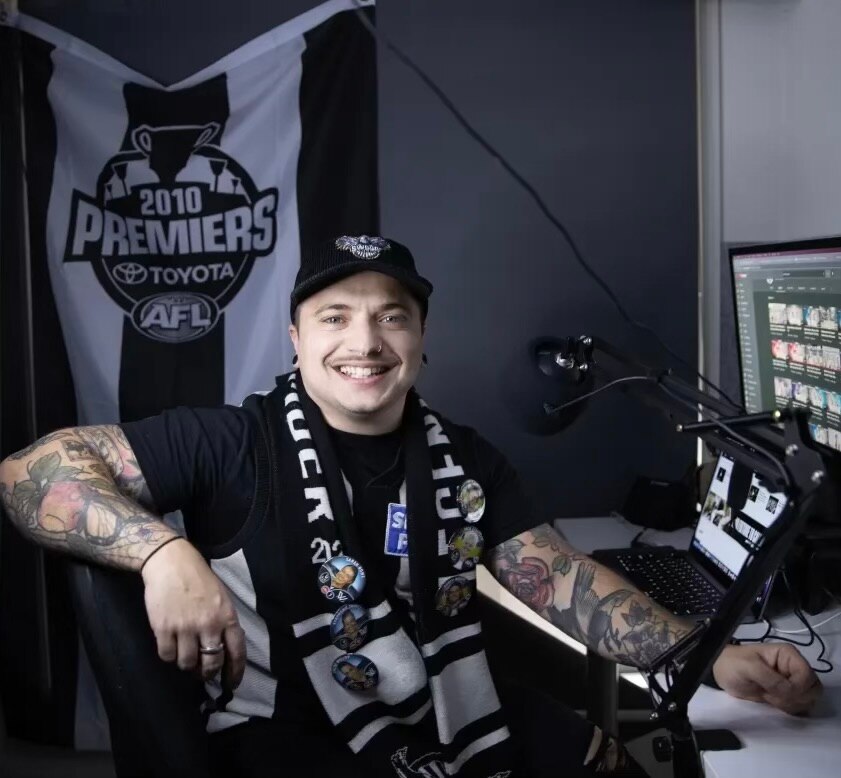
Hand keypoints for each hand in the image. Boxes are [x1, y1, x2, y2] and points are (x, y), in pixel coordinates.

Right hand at [141, 538, 245, 689]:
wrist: (171, 562)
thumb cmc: (199, 579)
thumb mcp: (221, 598)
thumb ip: (224, 623)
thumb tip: (223, 651)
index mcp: (227, 616)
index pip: (236, 652)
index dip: (235, 672)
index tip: (232, 684)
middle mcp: (208, 624)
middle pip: (211, 663)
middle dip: (208, 674)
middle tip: (203, 674)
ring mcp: (185, 627)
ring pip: (187, 664)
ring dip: (186, 665)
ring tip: (185, 656)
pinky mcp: (163, 628)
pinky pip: (167, 656)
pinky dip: (169, 656)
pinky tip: (171, 646)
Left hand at [712, 643, 820, 714]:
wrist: (721, 674)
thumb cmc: (732, 664)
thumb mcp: (748, 667)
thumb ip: (770, 678)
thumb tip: (789, 691)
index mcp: (787, 654)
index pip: (807, 675)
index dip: (796, 688)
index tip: (776, 692)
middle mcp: (793, 667)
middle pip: (813, 689)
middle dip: (796, 698)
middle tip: (772, 697)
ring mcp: (792, 682)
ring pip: (809, 699)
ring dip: (793, 705)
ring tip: (770, 699)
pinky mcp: (788, 695)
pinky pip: (801, 706)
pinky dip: (791, 710)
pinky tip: (774, 704)